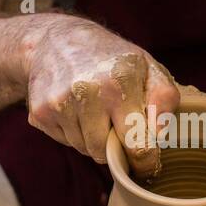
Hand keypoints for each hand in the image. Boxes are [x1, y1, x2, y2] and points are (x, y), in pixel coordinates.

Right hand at [24, 15, 178, 175]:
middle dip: (114, 147)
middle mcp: (88, 92)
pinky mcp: (40, 113)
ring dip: (93, 139)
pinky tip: (74, 109)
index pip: (137, 144)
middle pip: (106, 153)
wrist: (56, 40)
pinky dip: (73, 133)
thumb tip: (160, 135)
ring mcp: (60, 104)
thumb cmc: (111, 59)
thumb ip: (164, 99)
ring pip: (85, 149)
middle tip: (117, 124)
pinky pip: (66, 142)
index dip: (144, 161)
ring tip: (94, 111)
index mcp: (119, 82)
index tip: (146, 164)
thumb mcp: (147, 67)